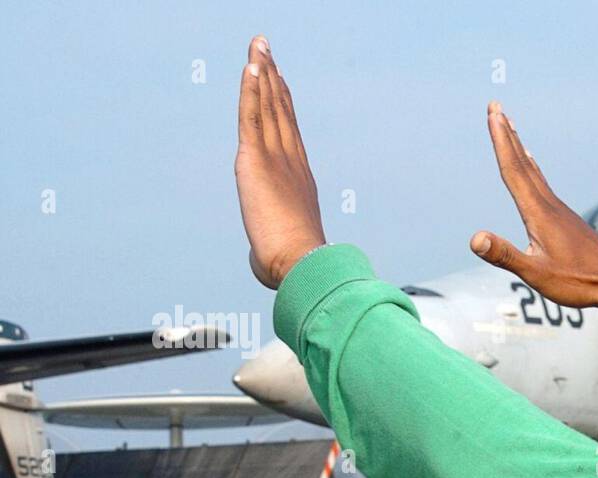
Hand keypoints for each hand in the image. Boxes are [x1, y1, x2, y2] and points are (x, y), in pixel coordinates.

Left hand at [235, 36, 325, 288]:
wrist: (301, 264)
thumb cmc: (294, 267)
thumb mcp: (276, 254)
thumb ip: (268, 249)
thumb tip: (261, 266)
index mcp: (298, 180)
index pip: (288, 133)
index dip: (282, 105)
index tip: (277, 82)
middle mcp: (291, 162)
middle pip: (280, 111)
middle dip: (272, 78)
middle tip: (266, 50)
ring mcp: (276, 158)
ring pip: (268, 106)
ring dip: (262, 72)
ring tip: (259, 45)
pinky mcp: (257, 160)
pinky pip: (252, 116)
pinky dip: (251, 89)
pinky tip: (251, 65)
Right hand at [470, 102, 597, 357]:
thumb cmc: (580, 282)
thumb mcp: (537, 273)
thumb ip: (505, 256)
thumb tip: (474, 238)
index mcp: (539, 214)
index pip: (513, 171)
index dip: (501, 141)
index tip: (493, 113)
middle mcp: (550, 206)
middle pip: (523, 164)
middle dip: (508, 135)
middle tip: (496, 107)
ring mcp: (561, 212)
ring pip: (534, 173)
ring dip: (519, 149)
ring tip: (511, 130)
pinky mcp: (568, 221)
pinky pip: (544, 186)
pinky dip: (533, 170)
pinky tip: (534, 173)